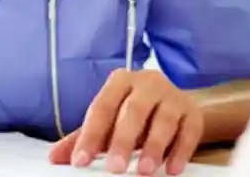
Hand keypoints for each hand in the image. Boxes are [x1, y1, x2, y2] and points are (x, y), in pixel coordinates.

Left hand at [49, 69, 203, 175]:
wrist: (176, 105)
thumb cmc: (135, 114)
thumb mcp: (109, 122)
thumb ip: (84, 137)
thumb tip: (56, 157)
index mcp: (120, 81)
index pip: (102, 107)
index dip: (91, 135)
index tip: (80, 161)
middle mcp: (148, 83)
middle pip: (134, 110)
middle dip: (123, 140)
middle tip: (115, 168)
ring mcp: (173, 96)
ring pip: (164, 120)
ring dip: (154, 147)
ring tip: (144, 170)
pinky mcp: (193, 113)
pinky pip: (189, 131)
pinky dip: (181, 151)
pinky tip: (172, 169)